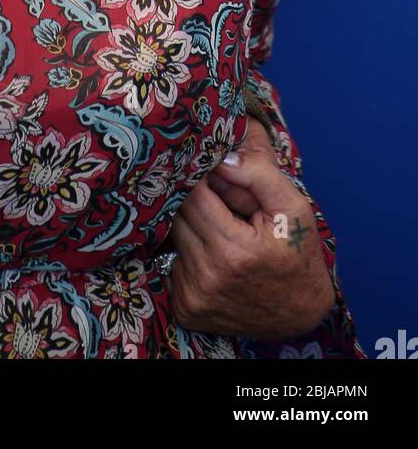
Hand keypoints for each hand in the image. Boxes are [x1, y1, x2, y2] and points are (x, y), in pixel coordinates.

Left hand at [167, 123, 335, 339]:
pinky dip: (187, 255)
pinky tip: (212, 257)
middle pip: (178, 216)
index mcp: (234, 250)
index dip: (202, 181)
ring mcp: (194, 296)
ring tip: (221, 232)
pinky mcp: (186, 309)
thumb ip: (258, 175)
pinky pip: (171, 265)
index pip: (193, 196)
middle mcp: (209, 276)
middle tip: (220, 206)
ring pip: (173, 238)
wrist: (300, 311)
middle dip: (194, 203)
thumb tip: (221, 159)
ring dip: (190, 228)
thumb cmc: (297, 252)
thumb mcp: (292, 207)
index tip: (213, 177)